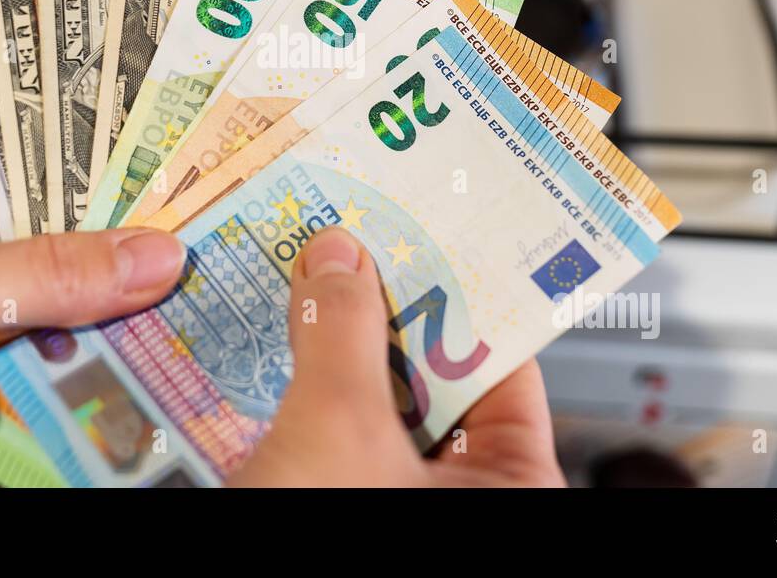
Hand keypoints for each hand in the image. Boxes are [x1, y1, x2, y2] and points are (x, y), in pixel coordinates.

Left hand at [0, 159, 184, 467]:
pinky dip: (69, 372)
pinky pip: (22, 371)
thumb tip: (152, 253)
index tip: (141, 172)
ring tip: (169, 294)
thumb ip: (41, 272)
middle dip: (91, 251)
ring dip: (90, 316)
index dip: (67, 174)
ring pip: (29, 312)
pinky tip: (127, 356)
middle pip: (20, 245)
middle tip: (174, 234)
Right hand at [229, 226, 565, 486]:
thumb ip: (345, 333)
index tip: (409, 231)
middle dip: (376, 314)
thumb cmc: (325, 557)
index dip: (453, 289)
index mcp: (514, 488)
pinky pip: (328, 441)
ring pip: (369, 408)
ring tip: (296, 282)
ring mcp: (394, 503)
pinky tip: (262, 352)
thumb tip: (340, 256)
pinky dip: (298, 399)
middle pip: (428, 378)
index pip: (498, 361)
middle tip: (339, 245)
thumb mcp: (339, 435)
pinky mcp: (335, 502)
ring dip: (327, 353)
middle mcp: (462, 499)